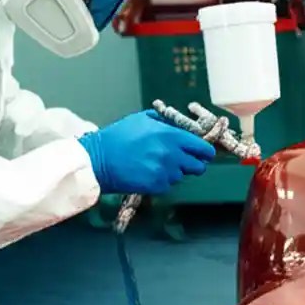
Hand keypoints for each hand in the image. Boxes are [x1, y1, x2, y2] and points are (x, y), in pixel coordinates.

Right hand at [78, 110, 214, 194]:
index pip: (203, 148)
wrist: (99, 160)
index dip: (205, 152)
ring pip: (181, 176)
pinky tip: (147, 172)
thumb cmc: (119, 137)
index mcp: (170, 136)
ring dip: (173, 172)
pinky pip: (168, 184)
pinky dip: (161, 180)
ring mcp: (164, 172)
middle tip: (182, 161)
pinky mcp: (156, 186)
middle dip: (193, 164)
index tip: (204, 154)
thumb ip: (166, 122)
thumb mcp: (142, 119)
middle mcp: (171, 154)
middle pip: (198, 166)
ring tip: (154, 163)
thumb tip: (184, 128)